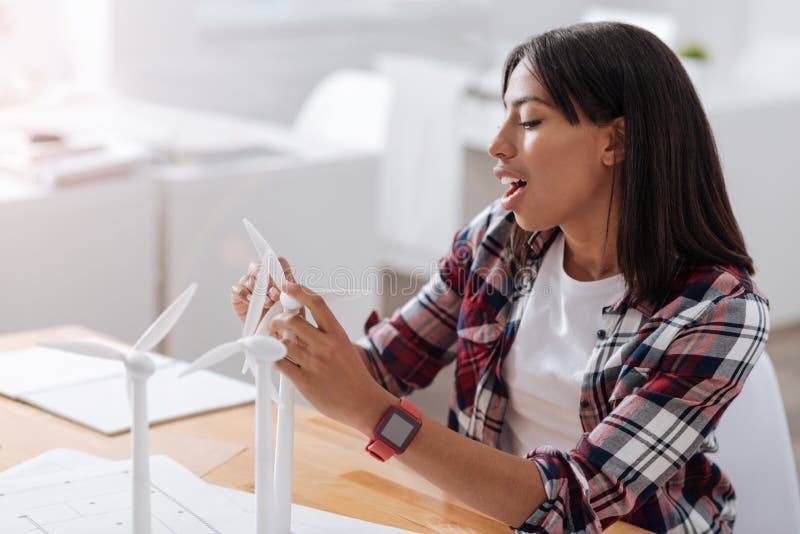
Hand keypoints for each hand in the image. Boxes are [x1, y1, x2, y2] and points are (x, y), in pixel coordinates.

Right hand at [230, 257, 295, 323]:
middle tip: (276, 296)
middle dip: (269, 282)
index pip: (279, 263)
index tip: (284, 284)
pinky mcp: (238, 296)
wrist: (273, 337)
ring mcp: (249, 285)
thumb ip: (295, 296)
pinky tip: (253, 303)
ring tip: (268, 304)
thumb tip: (292, 286)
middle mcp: (263, 278)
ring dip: (260, 291)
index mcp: (279, 278)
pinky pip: (238, 289)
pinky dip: (245, 295)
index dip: (281, 270)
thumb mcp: (295, 309)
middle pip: (262, 268)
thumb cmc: (285, 321)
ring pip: (251, 278)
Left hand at [269, 281, 393, 433]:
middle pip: (293, 321)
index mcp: (337, 333)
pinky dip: (274, 359)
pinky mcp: (305, 381)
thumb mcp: (343, 346)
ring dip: (274, 341)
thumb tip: (297, 320)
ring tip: (276, 344)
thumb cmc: (351, 373)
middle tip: (276, 324)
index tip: (286, 288)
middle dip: (278, 320)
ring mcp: (315, 364)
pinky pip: (280, 364)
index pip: (316, 303)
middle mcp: (326, 346)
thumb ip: (323, 334)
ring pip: (282, 343)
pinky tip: (278, 360)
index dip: (298, 291)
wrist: (363, 402)